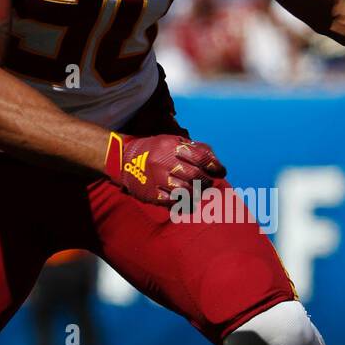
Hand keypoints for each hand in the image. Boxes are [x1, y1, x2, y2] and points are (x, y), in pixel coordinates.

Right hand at [105, 132, 225, 203]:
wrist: (123, 159)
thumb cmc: (155, 150)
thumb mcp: (173, 141)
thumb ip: (195, 148)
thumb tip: (217, 163)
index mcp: (172, 146)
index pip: (201, 157)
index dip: (215, 166)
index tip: (220, 171)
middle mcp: (164, 161)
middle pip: (196, 176)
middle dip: (206, 181)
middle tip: (207, 183)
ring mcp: (157, 178)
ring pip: (187, 191)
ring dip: (197, 194)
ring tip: (198, 192)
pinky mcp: (151, 194)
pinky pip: (173, 203)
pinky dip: (184, 203)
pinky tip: (187, 201)